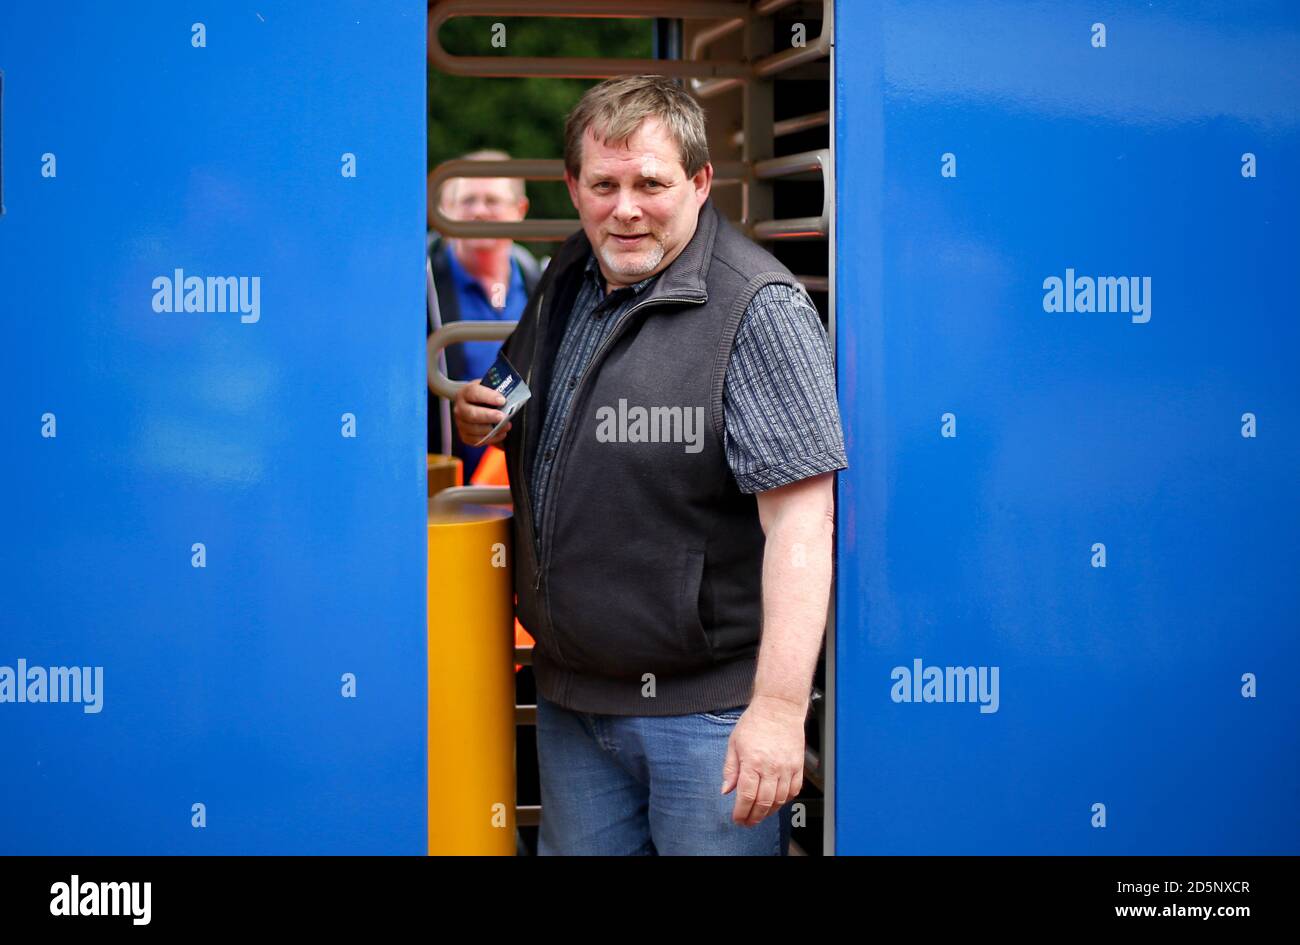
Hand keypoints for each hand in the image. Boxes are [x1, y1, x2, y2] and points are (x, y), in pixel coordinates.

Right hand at [453, 380, 510, 446]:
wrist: (473, 404)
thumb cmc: (484, 395)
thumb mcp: (488, 387)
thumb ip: (497, 389)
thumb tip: (510, 397)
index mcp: (465, 393)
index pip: (474, 393)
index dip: (488, 397)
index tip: (502, 400)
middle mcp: (460, 408)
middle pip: (472, 414)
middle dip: (490, 416)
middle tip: (504, 417)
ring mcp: (461, 423)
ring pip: (475, 429)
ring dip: (493, 429)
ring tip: (506, 426)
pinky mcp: (465, 436)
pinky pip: (477, 440)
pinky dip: (491, 438)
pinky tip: (501, 433)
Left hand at [720, 694, 806, 826]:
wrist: (779, 707)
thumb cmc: (755, 722)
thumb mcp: (734, 743)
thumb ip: (730, 769)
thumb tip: (726, 789)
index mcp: (752, 762)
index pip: (746, 796)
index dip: (741, 812)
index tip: (737, 818)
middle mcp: (771, 768)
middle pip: (763, 803)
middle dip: (754, 817)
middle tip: (748, 822)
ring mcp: (786, 768)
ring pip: (779, 800)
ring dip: (769, 812)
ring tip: (760, 815)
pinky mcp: (798, 766)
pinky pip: (794, 790)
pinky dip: (785, 800)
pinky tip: (777, 802)